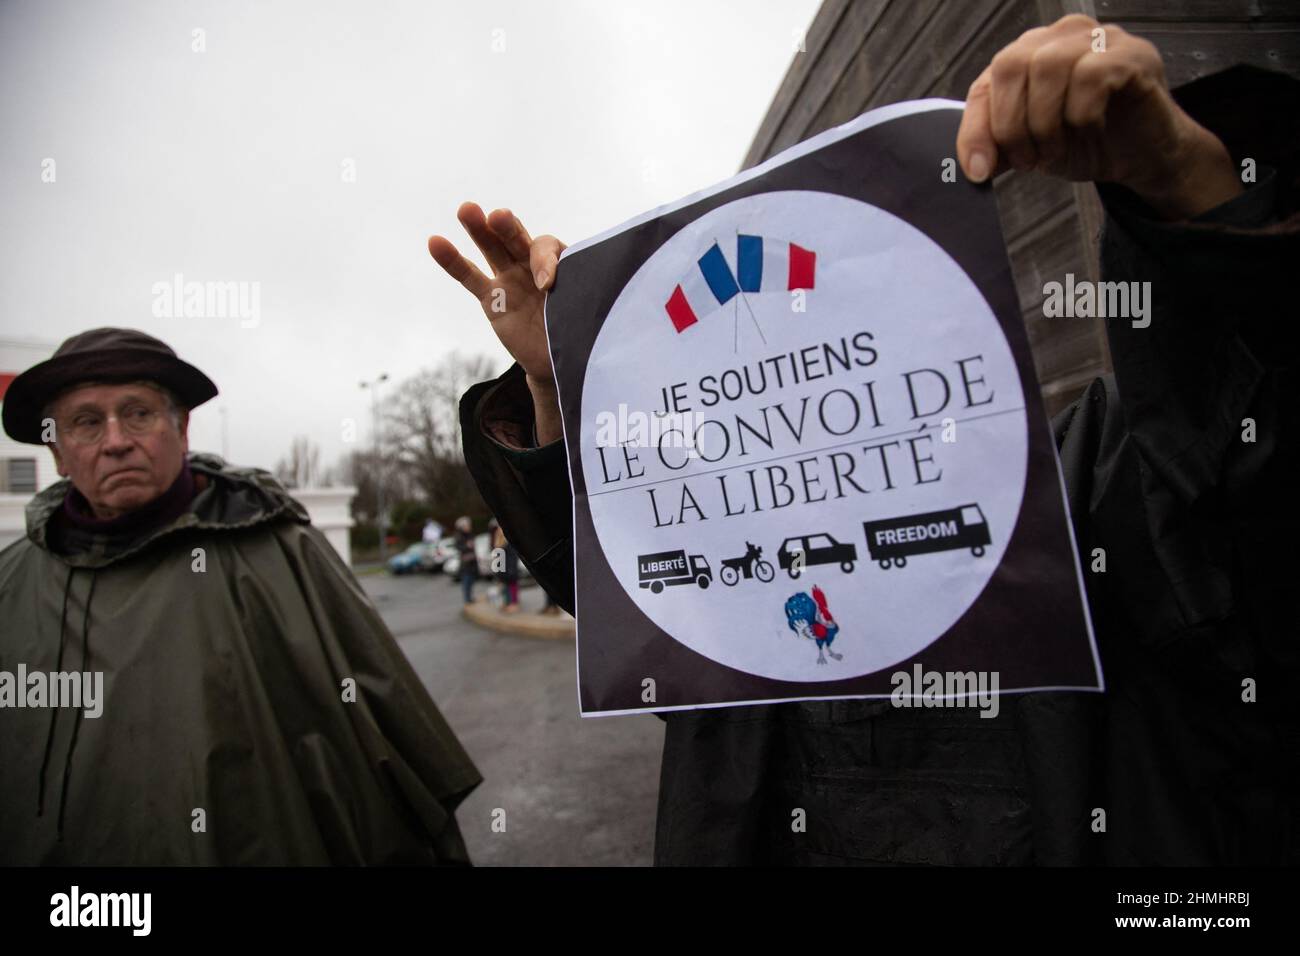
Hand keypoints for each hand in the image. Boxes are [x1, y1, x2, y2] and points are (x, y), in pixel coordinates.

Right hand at [428, 203, 565, 442]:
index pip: (546, 247)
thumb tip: (553, 288)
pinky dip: (452, 260)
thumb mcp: (582, 309)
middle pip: (516, 237)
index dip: (544, 261)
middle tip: (499, 216)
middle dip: (507, 226)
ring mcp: (510, 278)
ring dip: (479, 229)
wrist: (560, 359)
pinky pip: (469, 276)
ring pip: (491, 248)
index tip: (547, 285)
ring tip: (467, 210)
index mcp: (558, 261)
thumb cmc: (577, 330)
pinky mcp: (491, 298)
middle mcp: (532, 264)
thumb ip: (573, 292)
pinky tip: (435, 242)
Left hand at [956, 14, 1240, 219]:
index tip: (979, 170)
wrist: (1144, 157)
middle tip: (1028, 160)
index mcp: (1031, 55)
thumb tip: (972, 164)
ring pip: (1048, 66)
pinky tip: (1092, 129)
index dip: (977, 129)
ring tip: (1058, 148)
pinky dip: (1082, 113)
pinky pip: (1091, 74)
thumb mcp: (1032, 149)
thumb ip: (999, 148)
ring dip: (1046, 121)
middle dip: (1011, 124)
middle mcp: (1061, 37)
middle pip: (1011, 64)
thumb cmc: (1088, 142)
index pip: (986, 82)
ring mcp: (1098, 38)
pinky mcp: (1132, 53)